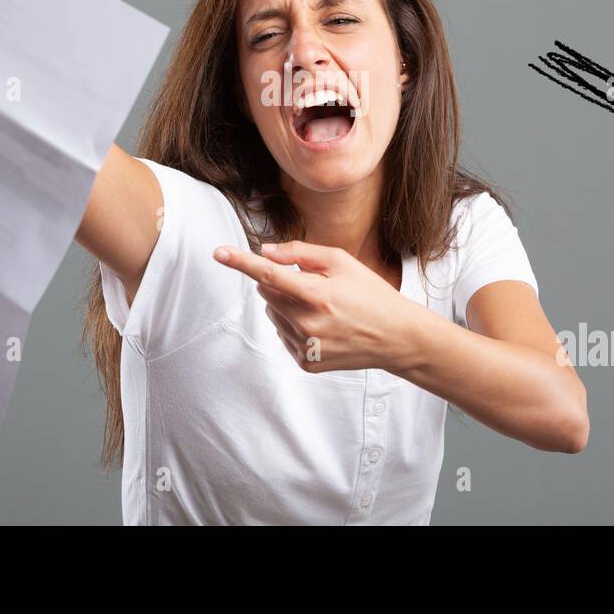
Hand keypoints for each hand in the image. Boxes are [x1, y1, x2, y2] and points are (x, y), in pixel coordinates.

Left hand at [212, 240, 424, 373]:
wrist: (395, 338)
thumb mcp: (342, 262)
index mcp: (316, 294)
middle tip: (309, 283)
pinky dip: (294, 325)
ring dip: (286, 304)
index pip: (268, 275)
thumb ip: (301, 253)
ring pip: (273, 314)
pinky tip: (322, 326)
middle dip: (279, 282)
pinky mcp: (307, 361)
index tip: (218, 253)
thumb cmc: (370, 294)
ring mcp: (306, 346)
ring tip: (321, 307)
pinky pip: (284, 334)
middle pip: (267, 293)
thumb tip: (266, 251)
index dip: (241, 262)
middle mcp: (307, 323)